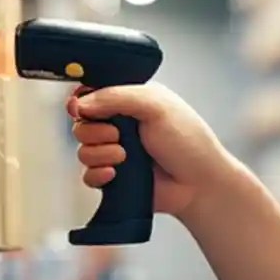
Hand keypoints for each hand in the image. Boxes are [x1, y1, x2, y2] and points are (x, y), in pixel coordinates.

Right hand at [66, 83, 234, 217]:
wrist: (200, 184)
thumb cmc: (188, 141)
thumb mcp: (155, 105)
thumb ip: (116, 97)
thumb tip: (80, 103)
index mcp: (131, 102)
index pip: (93, 95)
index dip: (81, 101)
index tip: (79, 108)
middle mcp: (122, 126)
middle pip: (82, 124)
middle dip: (94, 131)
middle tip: (117, 135)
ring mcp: (117, 152)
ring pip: (84, 150)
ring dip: (100, 153)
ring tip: (124, 157)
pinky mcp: (115, 177)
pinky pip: (88, 176)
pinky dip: (98, 174)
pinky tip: (115, 173)